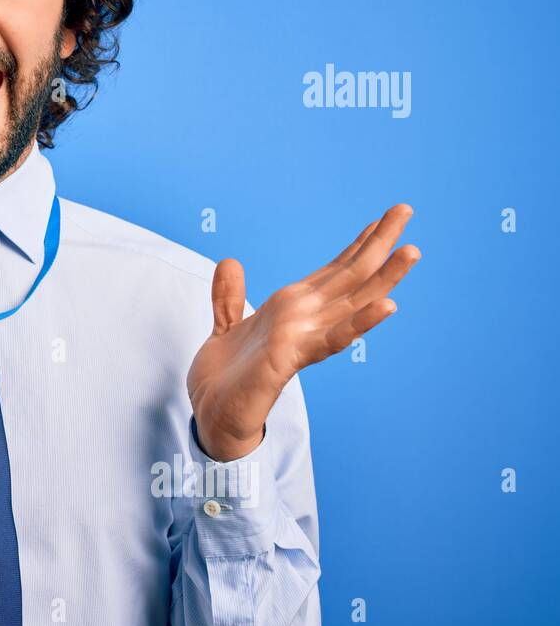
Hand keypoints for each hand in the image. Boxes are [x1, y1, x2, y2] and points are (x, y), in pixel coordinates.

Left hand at [186, 204, 420, 460]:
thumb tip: (230, 261)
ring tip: (412, 250)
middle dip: (379, 245)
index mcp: (292, 309)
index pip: (333, 271)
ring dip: (384, 278)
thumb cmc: (228, 379)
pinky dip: (360, 322)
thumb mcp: (225, 327)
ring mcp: (303, 339)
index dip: (357, 245)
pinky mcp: (291, 360)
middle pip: (351, 277)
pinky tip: (388, 305)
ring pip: (352, 303)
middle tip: (406, 208)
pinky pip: (331, 339)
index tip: (382, 218)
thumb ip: (230, 297)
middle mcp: (306, 321)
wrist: (214, 417)